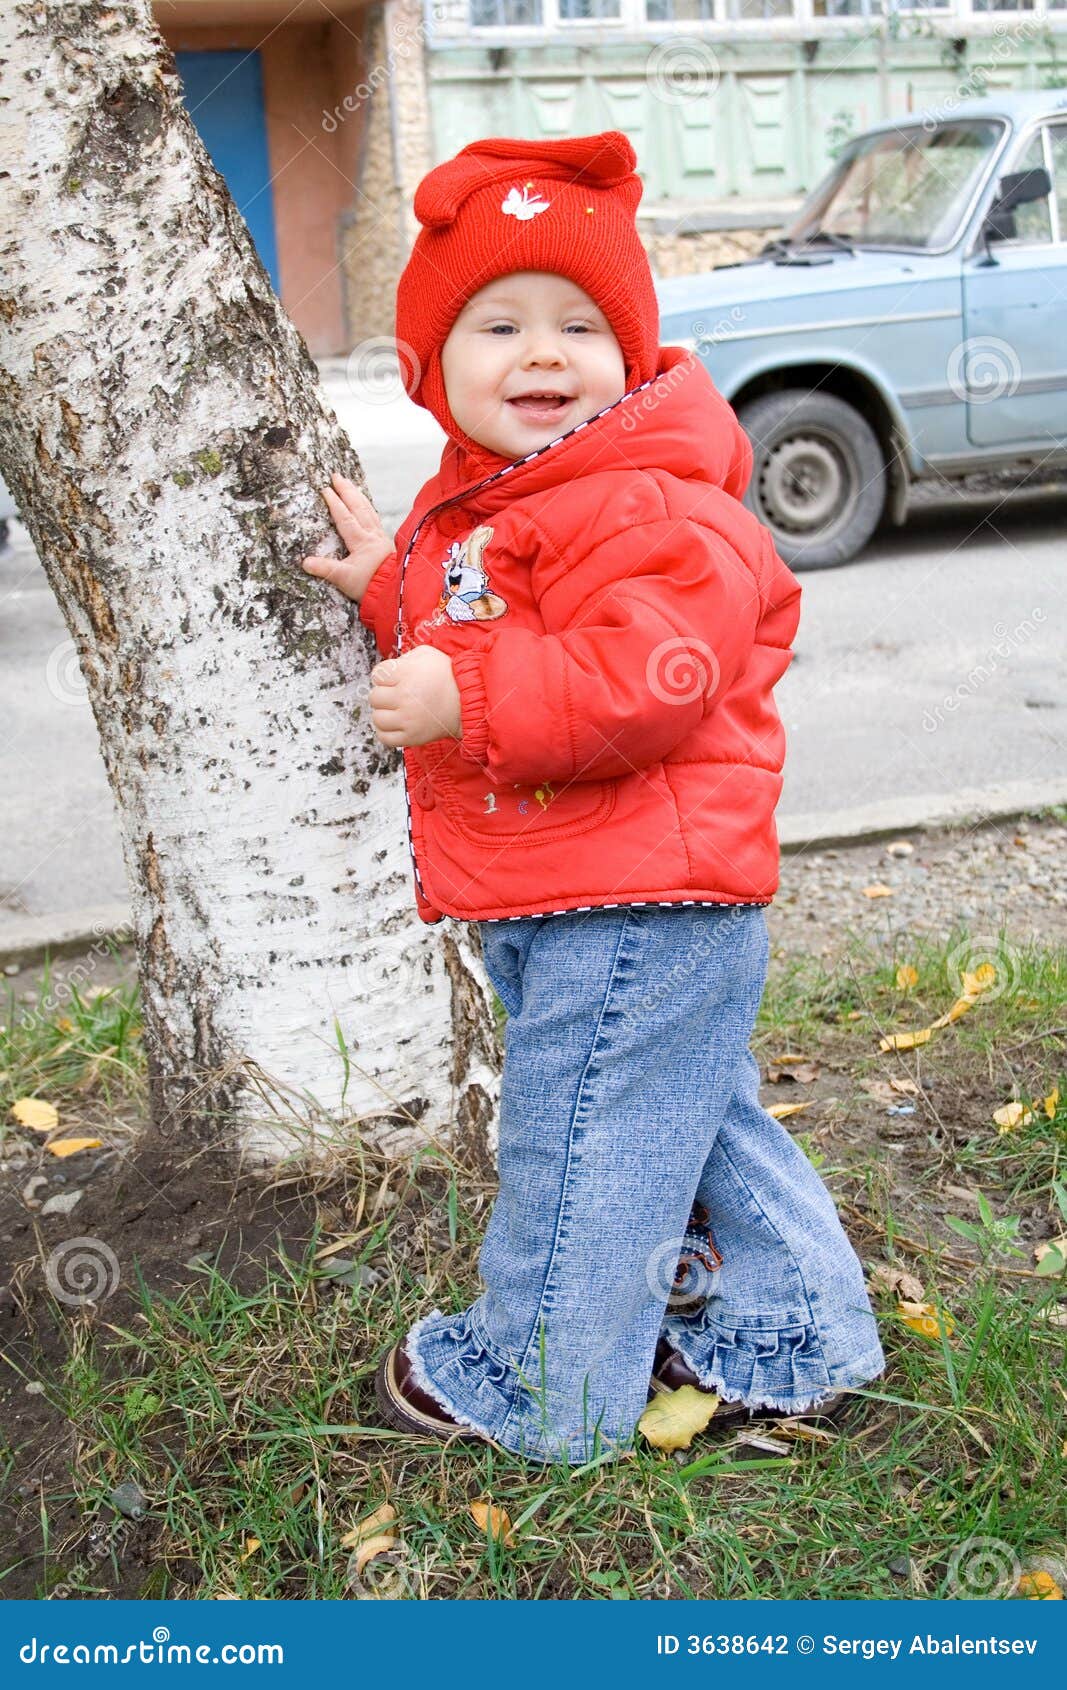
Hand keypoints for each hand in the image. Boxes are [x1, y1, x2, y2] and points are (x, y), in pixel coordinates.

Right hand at [301, 472, 391, 602]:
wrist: (395, 590)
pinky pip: (375, 518)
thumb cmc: (370, 585)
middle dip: (346, 490)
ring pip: (368, 510)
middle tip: (336, 475)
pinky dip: (369, 508)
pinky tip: (366, 505)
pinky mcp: (385, 542)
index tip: (325, 489)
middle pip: (358, 507)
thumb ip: (325, 569)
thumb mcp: (344, 579)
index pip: (344, 517)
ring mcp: (380, 536)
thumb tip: (305, 562)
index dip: (334, 502)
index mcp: (360, 541)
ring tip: (350, 484)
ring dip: (358, 495)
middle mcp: (371, 534)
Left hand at [369, 647, 461, 747]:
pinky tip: (396, 723)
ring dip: (384, 713)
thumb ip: (404, 658)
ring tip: (396, 710)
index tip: (394, 679)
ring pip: (377, 718)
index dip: (384, 676)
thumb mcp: (427, 654)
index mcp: (406, 674)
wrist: (468, 702)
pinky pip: (384, 737)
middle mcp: (404, 696)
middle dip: (384, 694)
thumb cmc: (448, 677)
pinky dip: (386, 731)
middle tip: (397, 694)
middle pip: (374, 697)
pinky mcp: (411, 737)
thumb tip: (388, 669)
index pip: (376, 675)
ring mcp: (407, 719)